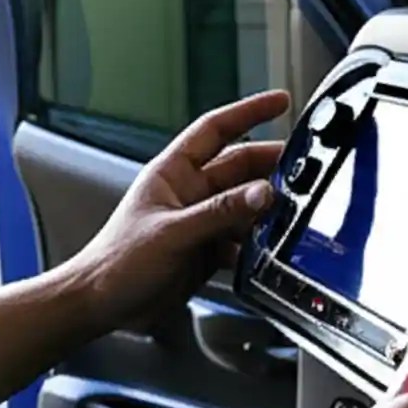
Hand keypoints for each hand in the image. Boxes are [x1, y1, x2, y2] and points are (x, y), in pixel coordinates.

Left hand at [72, 90, 289, 328]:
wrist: (102, 305)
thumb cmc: (116, 262)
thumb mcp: (171, 233)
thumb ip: (219, 213)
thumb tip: (261, 193)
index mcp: (173, 172)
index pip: (216, 129)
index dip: (249, 112)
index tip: (280, 102)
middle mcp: (189, 192)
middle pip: (240, 168)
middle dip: (272, 167)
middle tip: (306, 169)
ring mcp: (200, 222)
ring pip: (245, 207)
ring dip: (268, 211)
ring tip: (292, 215)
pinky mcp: (207, 251)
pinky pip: (243, 240)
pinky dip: (259, 245)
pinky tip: (270, 251)